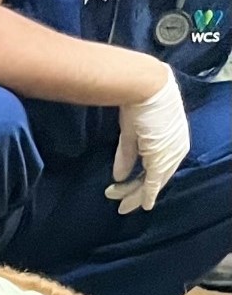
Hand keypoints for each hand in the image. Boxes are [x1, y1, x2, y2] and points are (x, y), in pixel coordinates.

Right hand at [107, 70, 189, 213]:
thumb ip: (127, 155)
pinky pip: (154, 180)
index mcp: (173, 140)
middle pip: (158, 178)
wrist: (146, 87)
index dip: (144, 183)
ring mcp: (170, 152)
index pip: (159, 167)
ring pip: (154, 182)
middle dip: (138, 194)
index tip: (130, 194)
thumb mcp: (132, 132)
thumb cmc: (140, 103)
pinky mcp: (162, 155)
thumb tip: (118, 176)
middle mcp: (176, 148)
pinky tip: (141, 205)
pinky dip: (147, 194)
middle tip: (123, 207)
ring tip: (121, 205)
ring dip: (135, 194)